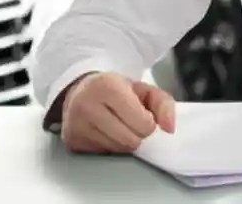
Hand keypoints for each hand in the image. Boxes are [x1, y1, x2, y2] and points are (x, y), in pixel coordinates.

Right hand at [59, 72, 176, 153]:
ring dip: (123, 142)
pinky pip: (102, 154)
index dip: (148, 123)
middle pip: (131, 140)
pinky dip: (109, 146)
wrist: (79, 91)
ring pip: (117, 150)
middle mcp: (87, 104)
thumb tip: (170, 128)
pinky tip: (104, 132)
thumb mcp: (142, 89)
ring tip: (117, 125)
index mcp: (107, 85)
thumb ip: (164, 104)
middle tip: (130, 122)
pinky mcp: (72, 140)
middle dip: (137, 134)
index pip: (143, 123)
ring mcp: (76, 124)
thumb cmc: (115, 90)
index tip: (142, 114)